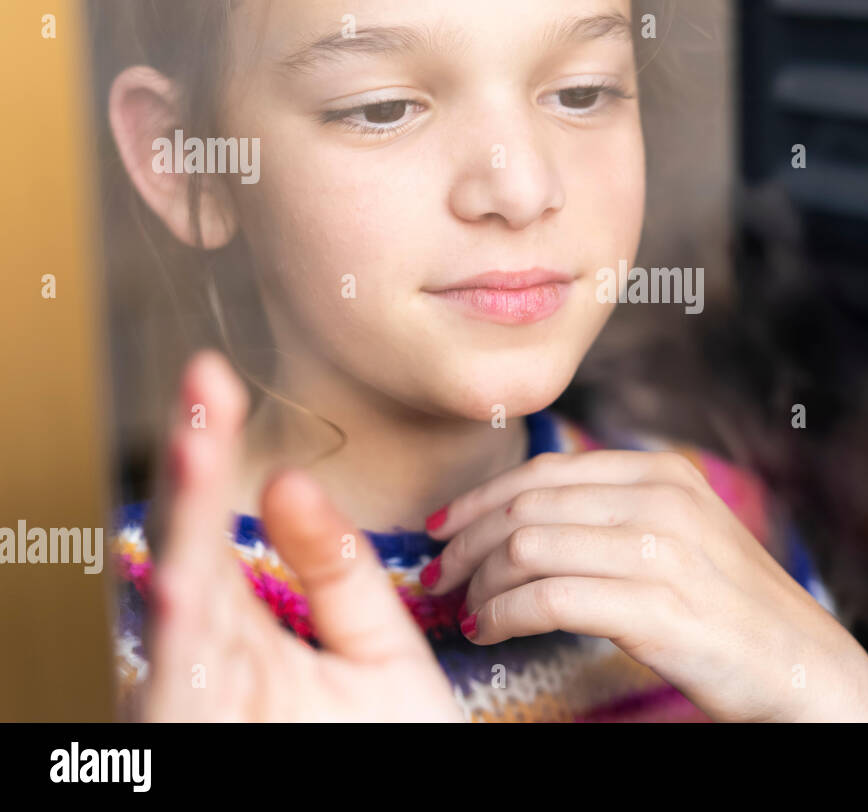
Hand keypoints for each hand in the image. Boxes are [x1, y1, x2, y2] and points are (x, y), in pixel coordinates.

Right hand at [140, 351, 464, 721]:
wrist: (409, 793)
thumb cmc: (389, 748)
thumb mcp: (374, 649)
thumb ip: (336, 569)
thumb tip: (292, 480)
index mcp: (247, 627)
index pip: (219, 525)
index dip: (213, 454)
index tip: (215, 379)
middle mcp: (210, 659)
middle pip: (188, 549)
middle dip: (192, 467)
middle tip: (201, 385)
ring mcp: (196, 702)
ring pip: (177, 610)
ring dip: (183, 529)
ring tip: (191, 449)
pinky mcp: (193, 734)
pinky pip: (180, 688)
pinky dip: (179, 639)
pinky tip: (184, 583)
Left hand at [424, 448, 867, 721]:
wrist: (799, 664)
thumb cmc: (727, 605)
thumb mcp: (681, 531)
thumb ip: (618, 509)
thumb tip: (528, 515)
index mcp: (661, 473)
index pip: (544, 471)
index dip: (479, 499)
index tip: (442, 529)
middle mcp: (660, 501)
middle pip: (526, 507)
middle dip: (466, 543)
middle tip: (438, 577)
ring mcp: (660, 552)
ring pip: (527, 549)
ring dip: (479, 584)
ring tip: (465, 611)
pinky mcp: (655, 608)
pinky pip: (548, 599)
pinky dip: (503, 614)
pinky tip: (490, 630)